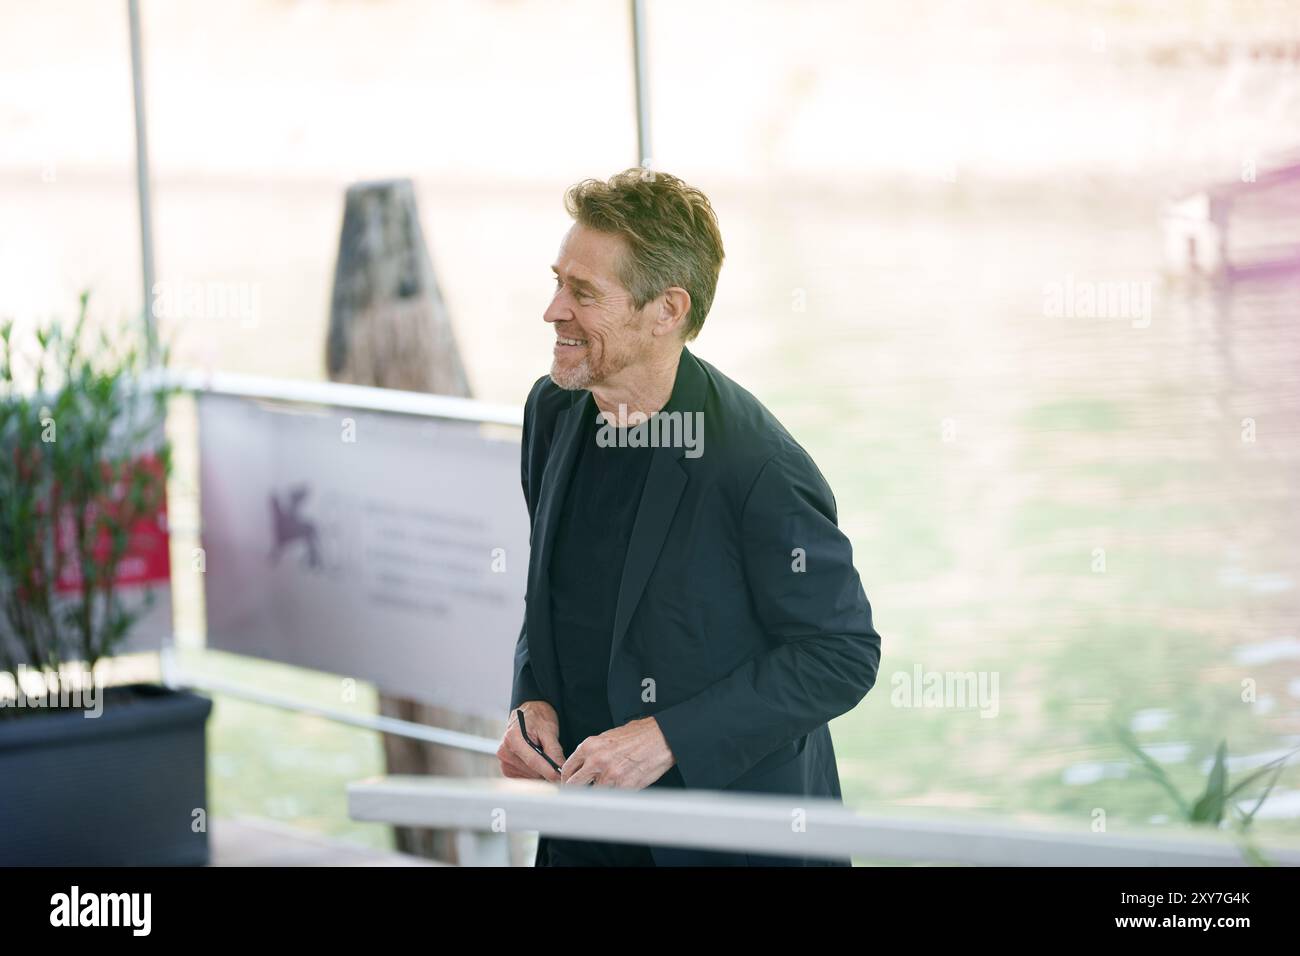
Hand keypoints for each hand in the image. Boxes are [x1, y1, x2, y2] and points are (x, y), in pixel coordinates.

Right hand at [497, 700, 564, 781]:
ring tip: (542, 755)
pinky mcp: (507, 770)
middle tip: (554, 758)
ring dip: (541, 772)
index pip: (533, 761)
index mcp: (513, 737)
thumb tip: (560, 770)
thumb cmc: (538, 719)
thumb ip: (554, 751)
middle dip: (547, 769)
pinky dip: (535, 773)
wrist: (529, 714)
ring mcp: (504, 762)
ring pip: (530, 777)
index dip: (548, 771)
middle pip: (532, 771)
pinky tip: (536, 761)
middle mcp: (504, 751)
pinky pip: (526, 779)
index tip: (560, 778)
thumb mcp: (549, 730)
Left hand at [560, 717, 675, 789]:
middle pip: (574, 785)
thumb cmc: (639, 735)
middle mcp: (597, 761)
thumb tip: (584, 765)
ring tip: (608, 787)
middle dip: (577, 790)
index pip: (568, 769)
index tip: (570, 783)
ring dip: (598, 793)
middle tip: (580, 793)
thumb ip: (593, 751)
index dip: (568, 778)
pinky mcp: (624, 787)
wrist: (661, 737)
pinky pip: (613, 797)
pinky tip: (621, 787)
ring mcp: (610, 776)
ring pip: (593, 794)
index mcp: (590, 746)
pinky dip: (615, 795)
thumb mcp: (608, 736)